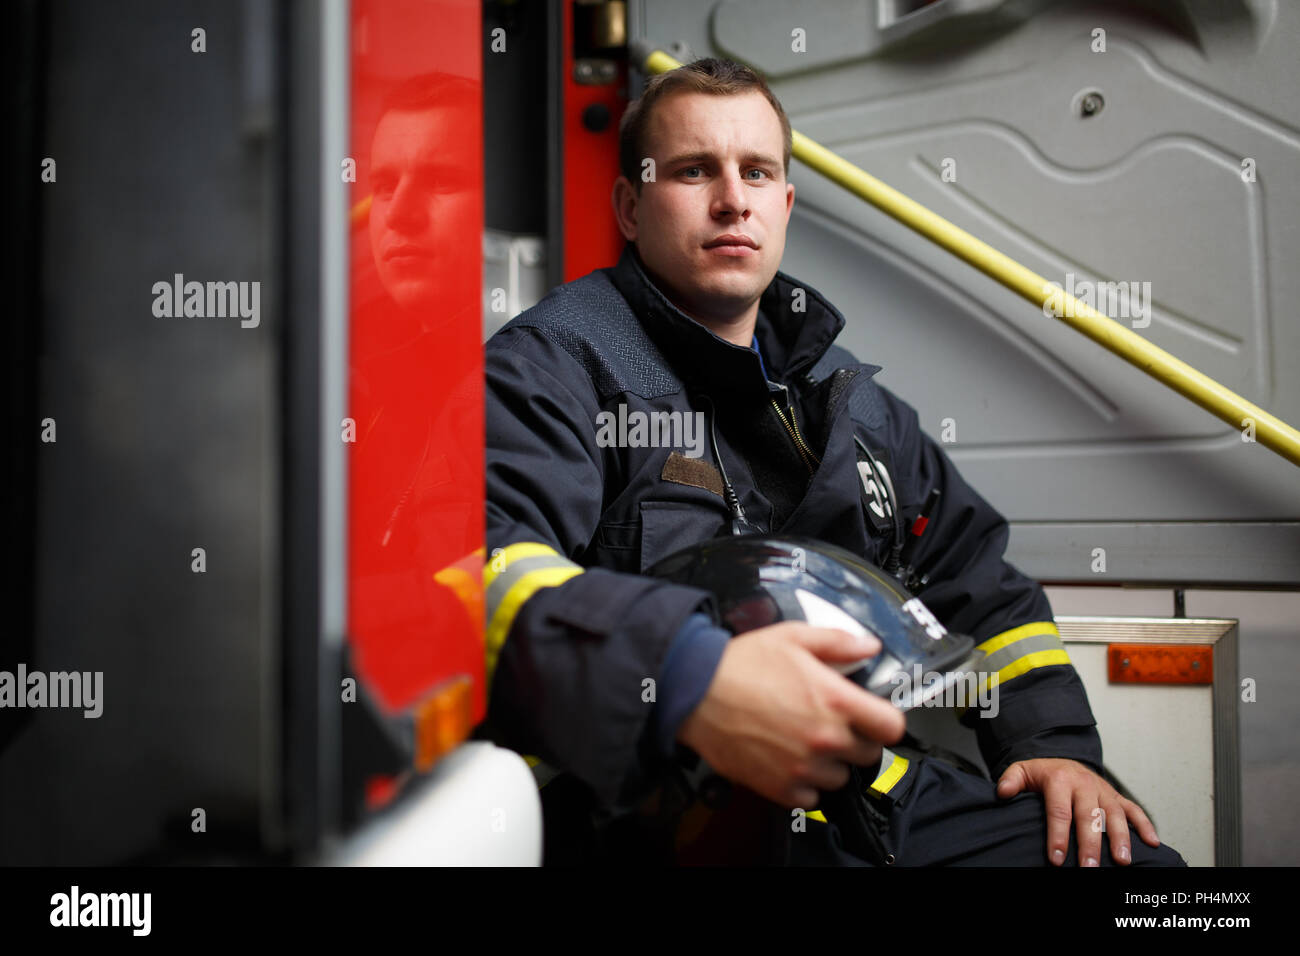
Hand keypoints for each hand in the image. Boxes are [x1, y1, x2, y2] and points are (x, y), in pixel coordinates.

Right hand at [677, 622, 906, 808]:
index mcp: (835, 700)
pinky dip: (804, 783)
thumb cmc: (740, 664)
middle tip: (830, 723)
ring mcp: (803, 767)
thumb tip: (868, 647)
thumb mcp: (792, 637)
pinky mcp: (780, 787)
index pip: (891, 727)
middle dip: (854, 739)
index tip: (873, 717)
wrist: (695, 693)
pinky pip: (810, 796)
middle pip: (867, 754)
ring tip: (804, 741)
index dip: (885, 721)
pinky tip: (788, 760)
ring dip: (829, 763)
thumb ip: (837, 642)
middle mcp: (825, 738)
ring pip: (839, 777)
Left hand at [996, 758, 1160, 865]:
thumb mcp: (1022, 771)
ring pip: (1114, 815)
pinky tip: (1153, 843)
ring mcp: (1104, 791)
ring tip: (1122, 861)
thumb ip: (1011, 780)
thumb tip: (1002, 792)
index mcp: (1060, 780)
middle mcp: (1085, 785)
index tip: (1056, 858)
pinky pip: (1134, 810)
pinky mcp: (1117, 797)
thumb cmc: (1044, 774)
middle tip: (1089, 867)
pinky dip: (1145, 825)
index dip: (1058, 835)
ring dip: (1120, 838)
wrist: (1065, 760)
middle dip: (1090, 843)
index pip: (1059, 810)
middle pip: (1089, 816)